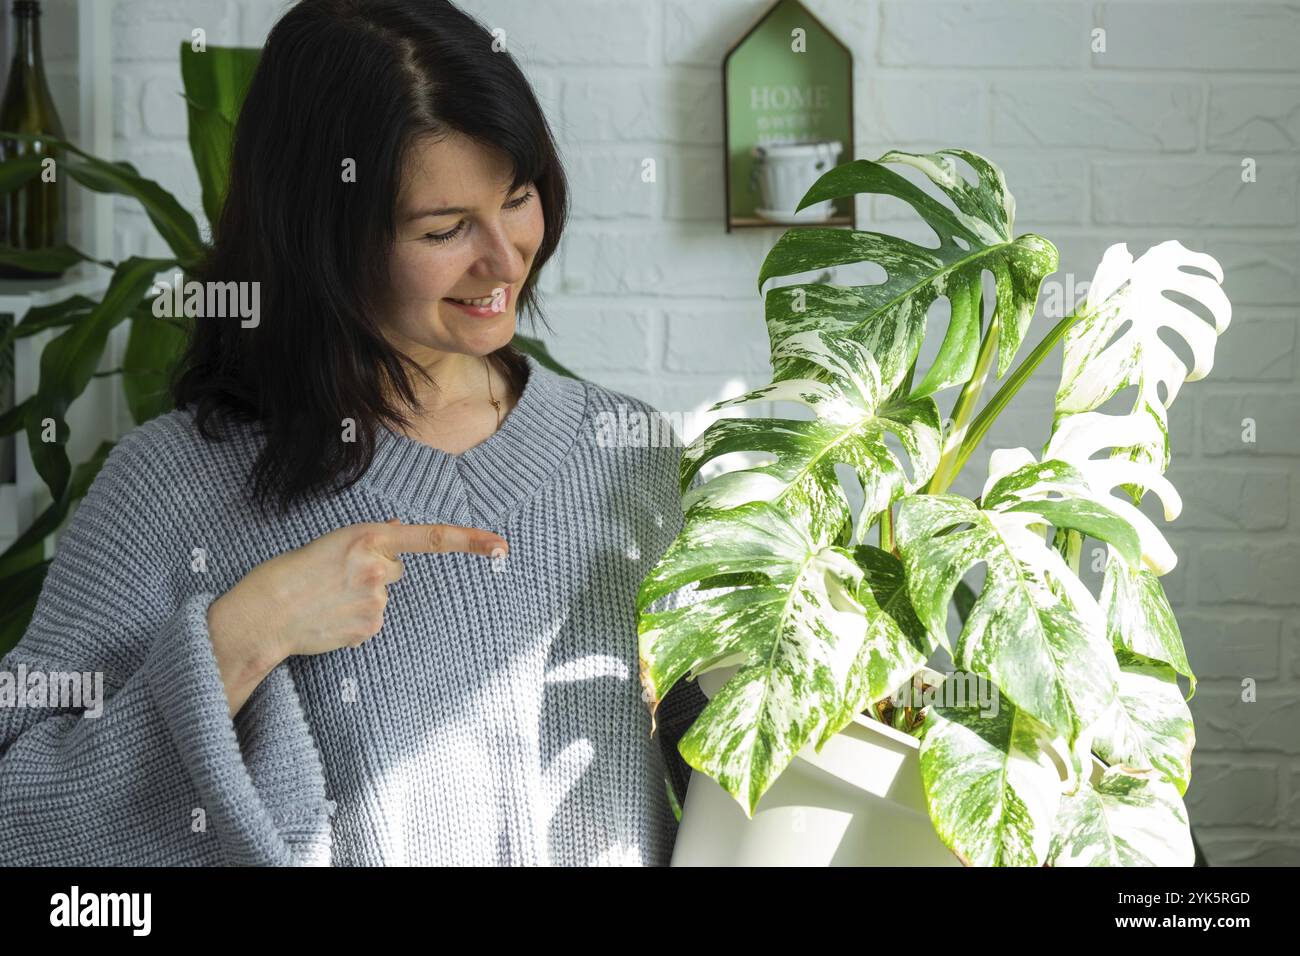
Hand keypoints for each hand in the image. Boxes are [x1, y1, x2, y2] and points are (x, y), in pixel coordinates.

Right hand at [207, 519, 507, 714]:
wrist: (265, 612)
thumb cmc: (292, 571)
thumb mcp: (333, 541)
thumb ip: (371, 539)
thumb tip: (399, 529)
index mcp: (369, 537)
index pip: (432, 537)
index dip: (470, 541)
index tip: (500, 545)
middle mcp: (379, 567)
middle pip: (396, 570)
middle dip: (375, 573)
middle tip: (336, 578)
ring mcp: (376, 601)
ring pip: (383, 597)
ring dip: (362, 598)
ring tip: (327, 598)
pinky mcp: (370, 628)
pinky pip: (373, 621)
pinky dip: (355, 620)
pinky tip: (330, 617)